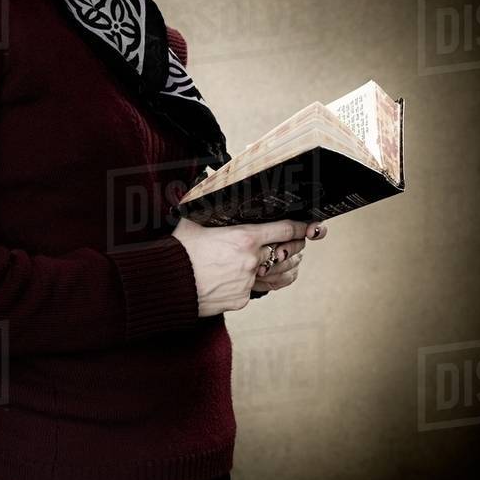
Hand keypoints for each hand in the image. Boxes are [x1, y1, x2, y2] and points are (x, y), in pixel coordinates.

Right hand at [171, 217, 326, 316]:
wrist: (169, 284)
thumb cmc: (179, 252)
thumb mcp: (192, 222)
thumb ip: (204, 204)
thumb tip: (202, 180)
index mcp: (244, 238)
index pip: (284, 230)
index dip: (300, 227)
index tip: (310, 226)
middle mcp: (251, 260)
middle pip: (287, 252)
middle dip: (295, 246)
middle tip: (298, 242)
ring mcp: (248, 282)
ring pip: (278, 273)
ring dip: (286, 266)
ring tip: (289, 260)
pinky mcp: (242, 299)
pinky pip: (257, 289)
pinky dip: (258, 282)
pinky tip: (263, 277)